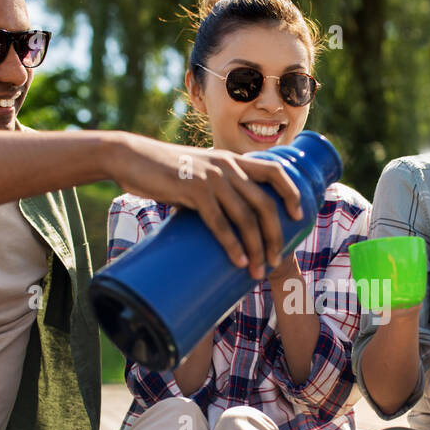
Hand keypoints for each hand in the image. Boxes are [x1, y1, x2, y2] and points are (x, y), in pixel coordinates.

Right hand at [110, 136, 302, 279]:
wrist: (130, 157)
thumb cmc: (164, 170)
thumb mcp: (197, 172)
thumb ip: (214, 190)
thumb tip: (224, 222)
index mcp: (232, 160)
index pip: (275, 170)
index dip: (291, 193)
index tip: (299, 216)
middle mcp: (227, 166)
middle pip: (264, 203)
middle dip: (275, 235)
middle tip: (275, 260)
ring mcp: (211, 178)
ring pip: (245, 217)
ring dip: (255, 247)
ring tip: (258, 271)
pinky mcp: (193, 190)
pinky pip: (219, 222)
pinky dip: (231, 244)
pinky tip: (239, 261)